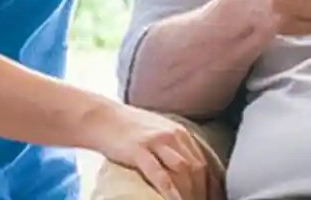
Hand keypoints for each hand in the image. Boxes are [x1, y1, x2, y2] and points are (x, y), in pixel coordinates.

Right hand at [83, 101, 215, 199]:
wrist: (102, 118)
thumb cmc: (128, 128)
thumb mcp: (157, 131)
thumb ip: (173, 146)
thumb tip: (186, 168)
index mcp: (179, 132)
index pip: (202, 161)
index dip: (208, 184)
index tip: (209, 197)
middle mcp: (172, 135)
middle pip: (196, 168)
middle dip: (202, 190)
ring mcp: (156, 142)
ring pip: (183, 170)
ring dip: (189, 192)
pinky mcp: (139, 151)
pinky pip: (159, 174)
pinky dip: (170, 190)